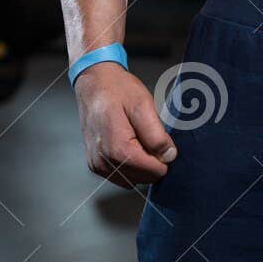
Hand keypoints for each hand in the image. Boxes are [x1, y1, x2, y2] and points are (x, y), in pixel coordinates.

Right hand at [74, 62, 178, 189]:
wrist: (94, 82)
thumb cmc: (116, 90)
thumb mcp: (143, 106)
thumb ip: (157, 135)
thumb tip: (168, 156)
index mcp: (118, 149)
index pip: (154, 171)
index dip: (164, 157)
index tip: (161, 140)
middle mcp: (105, 161)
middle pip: (143, 177)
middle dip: (151, 160)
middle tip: (147, 135)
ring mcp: (98, 164)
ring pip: (132, 179)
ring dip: (140, 164)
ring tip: (136, 138)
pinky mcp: (95, 163)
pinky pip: (120, 175)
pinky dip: (128, 164)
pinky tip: (127, 143)